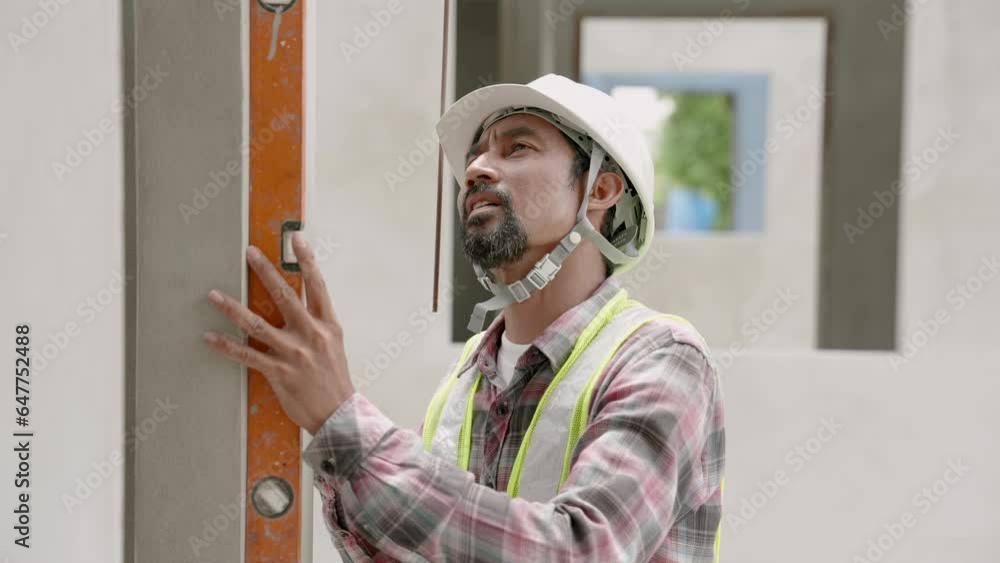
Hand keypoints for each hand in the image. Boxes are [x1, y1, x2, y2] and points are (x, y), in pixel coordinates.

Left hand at [203, 232, 354, 434]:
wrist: (340, 415)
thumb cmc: (335, 379)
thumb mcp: (333, 345)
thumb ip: (317, 323)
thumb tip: (300, 304)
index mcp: (328, 325)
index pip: (317, 285)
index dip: (307, 260)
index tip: (296, 238)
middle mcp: (311, 335)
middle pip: (285, 296)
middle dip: (266, 272)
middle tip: (250, 253)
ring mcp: (294, 354)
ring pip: (257, 324)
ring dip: (232, 308)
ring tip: (213, 295)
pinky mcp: (279, 373)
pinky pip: (247, 356)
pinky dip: (226, 347)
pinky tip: (209, 338)